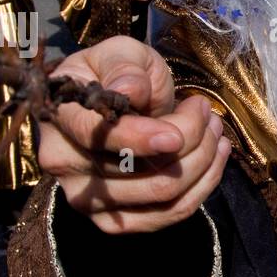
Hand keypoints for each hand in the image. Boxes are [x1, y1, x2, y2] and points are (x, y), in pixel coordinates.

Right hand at [37, 36, 231, 232]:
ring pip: (161, 193)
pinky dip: (203, 186)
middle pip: (138, 169)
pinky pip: (170, 214)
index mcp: (60, 120)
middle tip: (205, 109)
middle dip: (189, 138)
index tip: (176, 134)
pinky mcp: (116, 222)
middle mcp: (65, 166)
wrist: (113, 101)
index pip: (95, 137)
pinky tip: (216, 155)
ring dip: (203, 160)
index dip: (138, 138)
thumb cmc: (116, 74)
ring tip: (214, 128)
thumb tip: (130, 91)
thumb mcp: (119, 53)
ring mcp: (88, 201)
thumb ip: (124, 68)